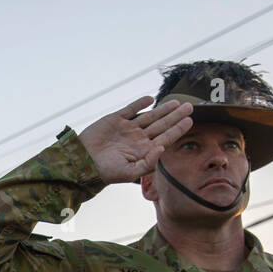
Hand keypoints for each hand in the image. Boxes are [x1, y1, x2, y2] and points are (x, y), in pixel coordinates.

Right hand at [78, 96, 193, 184]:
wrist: (82, 162)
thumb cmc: (105, 172)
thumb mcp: (129, 172)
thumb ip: (148, 163)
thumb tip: (162, 148)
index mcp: (143, 151)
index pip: (165, 138)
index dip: (177, 129)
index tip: (189, 121)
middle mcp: (137, 139)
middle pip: (161, 125)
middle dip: (175, 116)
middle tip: (190, 107)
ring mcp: (127, 128)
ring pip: (149, 116)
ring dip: (162, 109)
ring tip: (176, 102)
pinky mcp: (115, 120)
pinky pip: (131, 109)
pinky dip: (140, 103)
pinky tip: (150, 99)